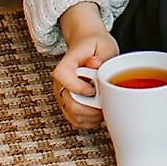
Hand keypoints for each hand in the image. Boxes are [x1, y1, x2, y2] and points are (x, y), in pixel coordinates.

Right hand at [52, 2, 118, 129]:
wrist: (87, 44)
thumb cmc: (95, 45)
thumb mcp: (104, 45)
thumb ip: (103, 55)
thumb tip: (96, 65)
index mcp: (67, 64)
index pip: (62, 76)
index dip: (79, 86)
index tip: (94, 89)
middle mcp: (61, 82)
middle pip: (69, 102)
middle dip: (92, 106)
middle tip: (105, 100)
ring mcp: (63, 95)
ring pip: (72, 114)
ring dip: (92, 115)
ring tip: (104, 105)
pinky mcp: (68, 104)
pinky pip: (75, 120)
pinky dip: (89, 121)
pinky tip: (99, 112)